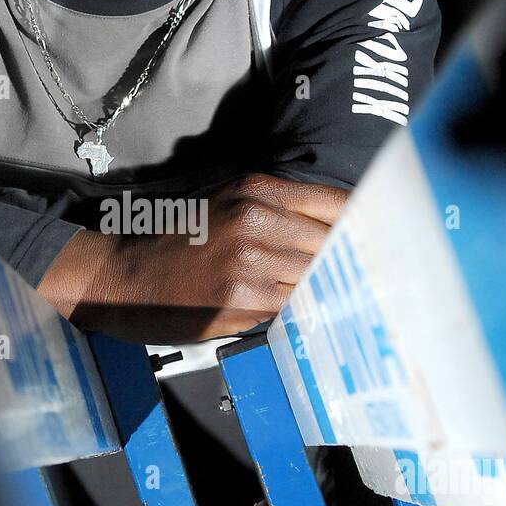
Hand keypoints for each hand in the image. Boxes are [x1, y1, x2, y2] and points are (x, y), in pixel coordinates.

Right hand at [38, 173, 348, 341]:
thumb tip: (340, 234)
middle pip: (334, 244)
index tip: (383, 241)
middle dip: (351, 264)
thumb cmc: (176, 243)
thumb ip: (281, 215)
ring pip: (316, 280)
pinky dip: (298, 313)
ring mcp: (250, 262)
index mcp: (257, 191)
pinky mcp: (241, 299)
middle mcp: (257, 220)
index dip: (367, 225)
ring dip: (326, 292)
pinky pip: (291, 309)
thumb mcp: (227, 206)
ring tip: (336, 300)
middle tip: (370, 278)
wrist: (121, 276)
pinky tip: (296, 314)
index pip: (338, 204)